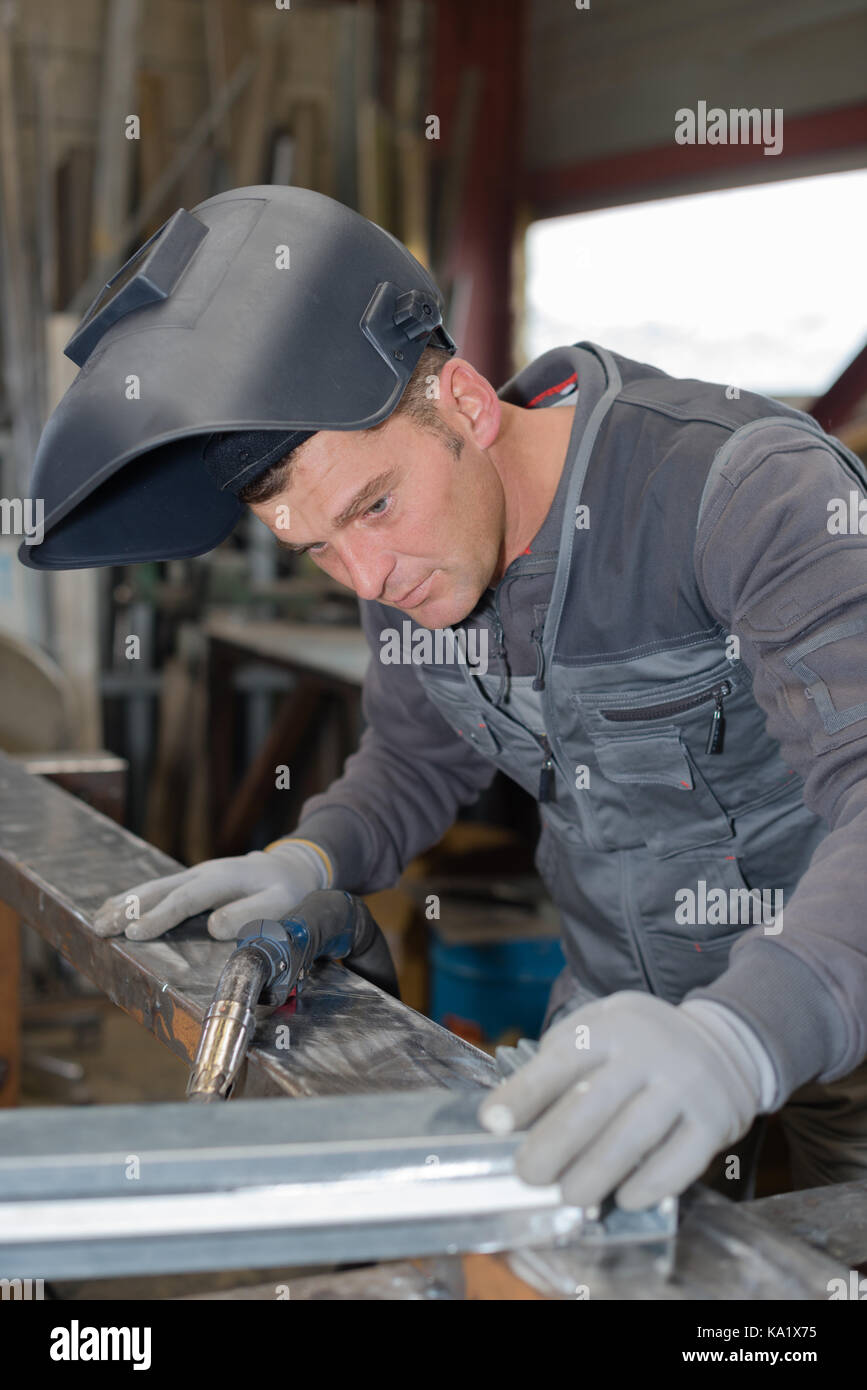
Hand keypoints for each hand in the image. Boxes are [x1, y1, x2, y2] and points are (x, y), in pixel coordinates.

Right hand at [90, 839, 331, 940]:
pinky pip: (158, 889)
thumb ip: (249, 915)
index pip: (185, 899)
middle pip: (160, 889)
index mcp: (223, 879)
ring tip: (97, 921)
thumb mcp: (279, 905)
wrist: (290, 868)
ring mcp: (195, 874)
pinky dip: (134, 898)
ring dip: (125, 903)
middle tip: (101, 928)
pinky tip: (114, 909)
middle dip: (128, 909)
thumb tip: (213, 927)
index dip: (159, 917)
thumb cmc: (286, 891)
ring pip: (154, 886)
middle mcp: (203, 873)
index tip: (134, 933)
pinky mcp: (192, 881)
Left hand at [478, 991, 765, 1209]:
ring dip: (592, 1176)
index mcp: (612, 1027)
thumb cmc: (643, 1044)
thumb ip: (560, 1060)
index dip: (523, 1095)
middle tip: (527, 1175)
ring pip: (630, 1141)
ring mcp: (685, 1087)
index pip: (559, 1061)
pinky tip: (623, 1198)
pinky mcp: (714, 1121)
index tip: (492, 1123)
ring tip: (567, 1196)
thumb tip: (513, 1115)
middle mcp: (649, 1053)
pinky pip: (676, 1164)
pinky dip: (645, 1187)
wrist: (725, 1043)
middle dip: (550, 1148)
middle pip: (590, 1107)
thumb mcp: (602, 1026)